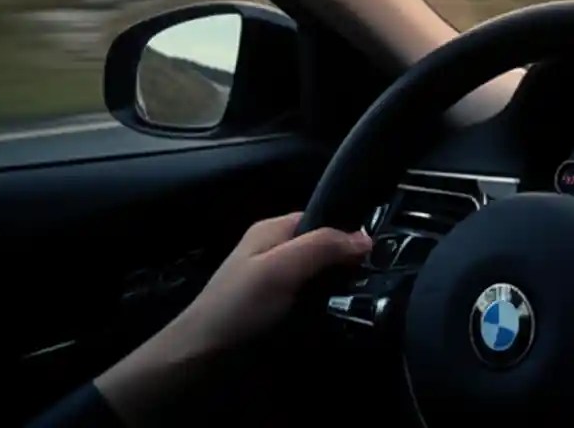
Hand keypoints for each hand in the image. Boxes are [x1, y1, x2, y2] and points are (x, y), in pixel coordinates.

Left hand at [96, 213, 370, 425]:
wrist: (201, 355)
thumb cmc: (239, 305)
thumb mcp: (282, 268)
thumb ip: (322, 247)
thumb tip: (366, 238)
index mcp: (271, 230)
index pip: (320, 218)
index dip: (345, 232)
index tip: (371, 254)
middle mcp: (273, 251)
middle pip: (321, 247)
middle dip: (342, 262)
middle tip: (365, 280)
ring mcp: (273, 281)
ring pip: (317, 274)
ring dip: (333, 286)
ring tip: (355, 299)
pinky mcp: (275, 307)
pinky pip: (309, 298)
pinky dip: (322, 304)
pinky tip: (332, 314)